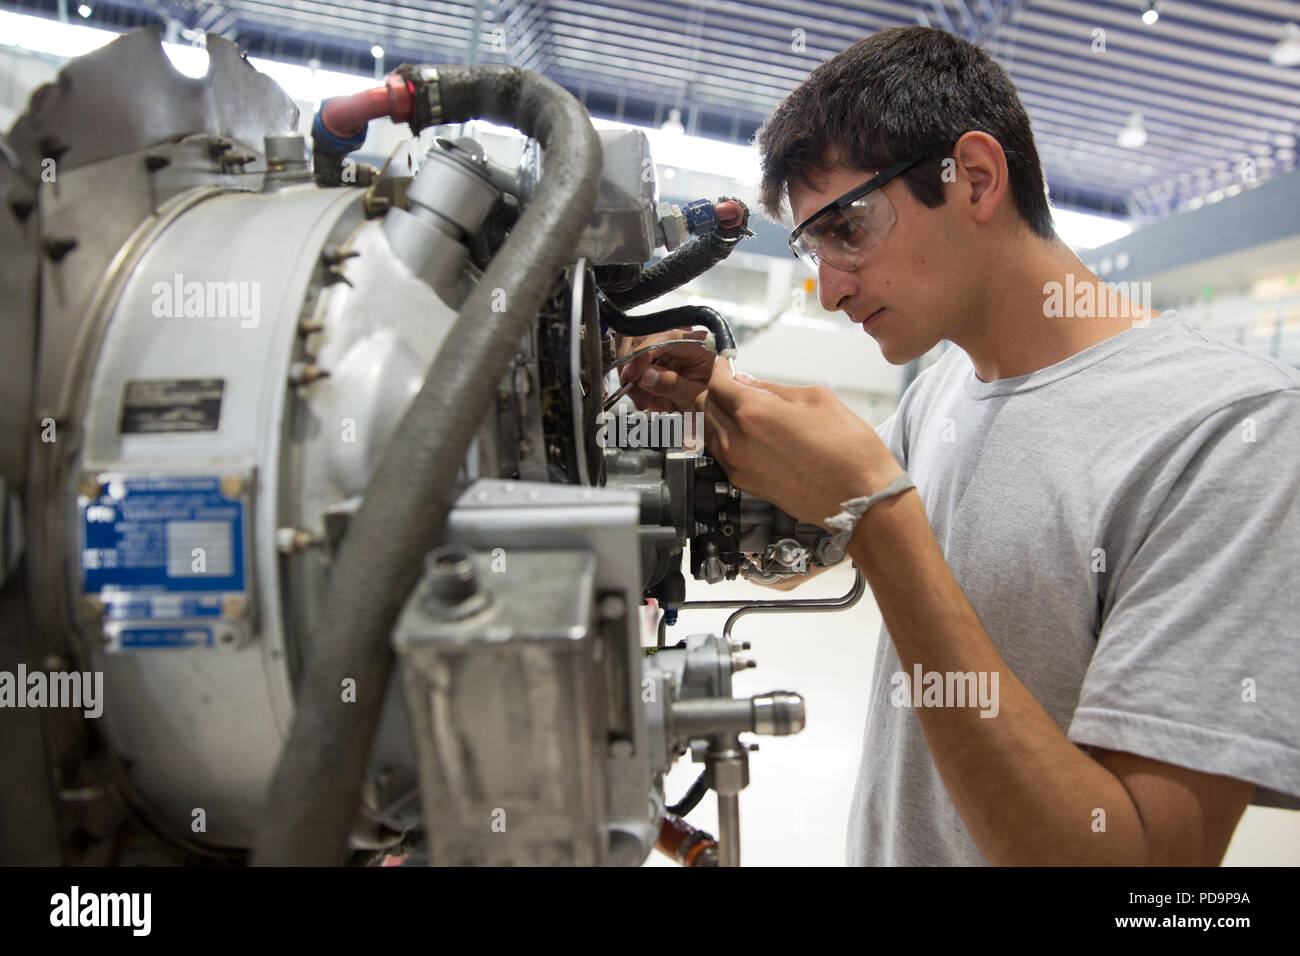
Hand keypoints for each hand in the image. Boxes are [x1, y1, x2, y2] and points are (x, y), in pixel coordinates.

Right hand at [615, 328, 715, 413]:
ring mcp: (662, 350)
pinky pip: (628, 365)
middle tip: (636, 391)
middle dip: (633, 366)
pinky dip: (630, 384)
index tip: (632, 373)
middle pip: (641, 338)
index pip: (665, 337)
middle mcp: (678, 341)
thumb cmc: (712, 403)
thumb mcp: (696, 398)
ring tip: (643, 399)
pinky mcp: (650, 361)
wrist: (713, 415)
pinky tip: (642, 398)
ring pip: (629, 350)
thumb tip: (646, 375)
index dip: (644, 354)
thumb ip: (673, 385)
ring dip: (629, 376)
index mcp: (698, 343)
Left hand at [696, 360, 903, 529]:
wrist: (860, 498)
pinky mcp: (745, 484)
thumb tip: (749, 383)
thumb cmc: (849, 450)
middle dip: (716, 391)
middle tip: (733, 384)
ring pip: (709, 432)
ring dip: (718, 415)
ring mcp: (739, 467)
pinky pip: (721, 454)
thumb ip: (774, 389)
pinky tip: (746, 433)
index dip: (719, 370)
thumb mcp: (816, 399)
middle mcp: (738, 441)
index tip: (724, 365)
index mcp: (755, 413)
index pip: (717, 384)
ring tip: (739, 407)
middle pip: (706, 407)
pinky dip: (725, 438)